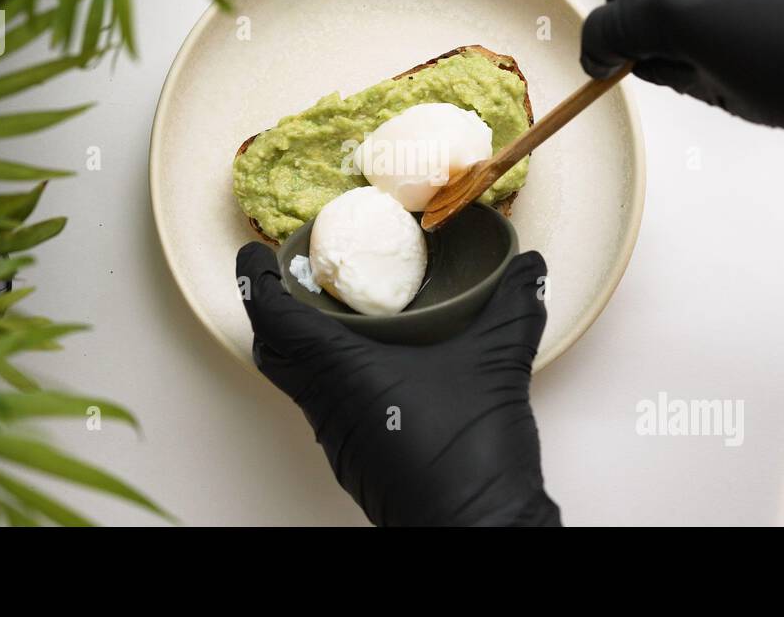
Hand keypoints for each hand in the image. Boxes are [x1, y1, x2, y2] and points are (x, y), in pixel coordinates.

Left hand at [236, 243, 560, 526]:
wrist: (478, 531)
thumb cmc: (470, 454)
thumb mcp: (498, 366)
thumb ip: (513, 308)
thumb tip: (529, 267)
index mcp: (342, 371)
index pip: (273, 318)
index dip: (256, 279)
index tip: (254, 253)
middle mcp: (327, 404)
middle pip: (274, 350)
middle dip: (273, 310)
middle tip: (292, 279)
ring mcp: (339, 436)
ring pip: (298, 379)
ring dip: (303, 343)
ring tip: (333, 310)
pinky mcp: (357, 457)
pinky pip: (325, 403)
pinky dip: (330, 371)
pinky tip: (371, 359)